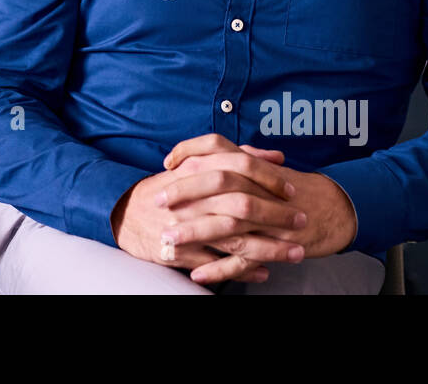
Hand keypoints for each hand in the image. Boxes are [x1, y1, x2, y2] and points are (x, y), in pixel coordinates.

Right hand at [111, 143, 306, 284]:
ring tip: (295, 253)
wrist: (126, 213)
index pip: (239, 169)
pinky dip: (242, 271)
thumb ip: (234, 157)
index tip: (291, 190)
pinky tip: (263, 272)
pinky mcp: (180, 252)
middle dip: (276, 215)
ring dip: (268, 248)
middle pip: (242, 204)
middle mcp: (192, 197)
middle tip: (301, 221)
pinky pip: (217, 264)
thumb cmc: (168, 189)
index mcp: (196, 170)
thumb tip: (274, 156)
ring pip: (235, 238)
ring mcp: (186, 226)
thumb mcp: (195, 165)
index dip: (269, 179)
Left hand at [162, 134, 358, 277]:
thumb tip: (198, 154)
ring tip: (168, 241)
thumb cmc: (293, 188)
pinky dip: (219, 268)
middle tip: (157, 202)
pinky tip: (198, 274)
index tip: (165, 164)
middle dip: (183, 193)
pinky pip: (243, 258)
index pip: (217, 149)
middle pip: (217, 183)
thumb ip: (234, 159)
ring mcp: (269, 216)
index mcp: (253, 165)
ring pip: (227, 222)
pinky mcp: (276, 244)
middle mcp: (260, 187)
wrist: (334, 208)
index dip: (189, 153)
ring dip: (194, 233)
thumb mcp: (263, 168)